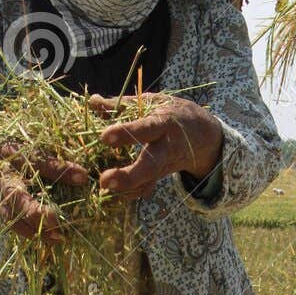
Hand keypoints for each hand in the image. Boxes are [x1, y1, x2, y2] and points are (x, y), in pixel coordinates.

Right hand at [0, 134, 87, 240]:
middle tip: (58, 221)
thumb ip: (45, 153)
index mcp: (9, 150)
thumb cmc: (4, 148)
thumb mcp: (20, 141)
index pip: (36, 160)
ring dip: (34, 228)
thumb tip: (82, 168)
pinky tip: (45, 238)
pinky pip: (9, 222)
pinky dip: (26, 232)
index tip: (84, 176)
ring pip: (12, 215)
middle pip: (16, 195)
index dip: (59, 169)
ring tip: (58, 237)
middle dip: (37, 211)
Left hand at [90, 95, 223, 198]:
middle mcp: (166, 147)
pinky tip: (111, 193)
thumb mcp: (152, 102)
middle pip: (150, 165)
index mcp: (163, 123)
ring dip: (126, 189)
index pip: (145, 129)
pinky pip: (144, 189)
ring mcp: (164, 166)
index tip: (104, 138)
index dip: (126, 134)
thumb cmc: (170, 113)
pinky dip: (129, 193)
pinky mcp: (160, 177)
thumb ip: (122, 104)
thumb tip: (93, 101)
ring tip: (104, 190)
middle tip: (104, 181)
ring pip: (148, 182)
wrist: (202, 135)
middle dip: (129, 176)